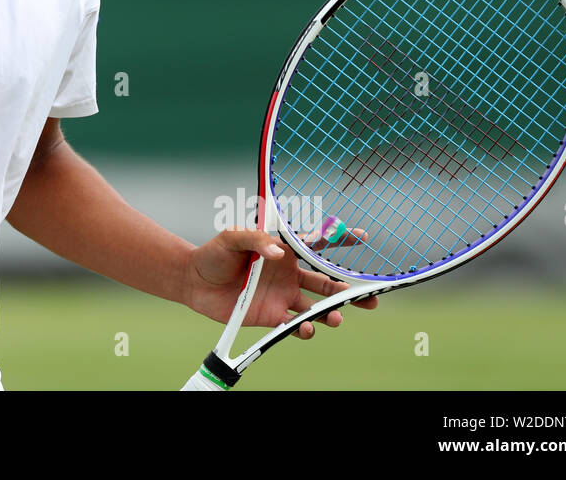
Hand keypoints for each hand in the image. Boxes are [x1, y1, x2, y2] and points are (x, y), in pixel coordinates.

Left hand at [184, 227, 377, 338]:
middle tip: (371, 298)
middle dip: (350, 291)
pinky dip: (305, 329)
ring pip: (316, 307)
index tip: (362, 237)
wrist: (194, 281)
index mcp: (284, 250)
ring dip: (330, 314)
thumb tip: (280, 253)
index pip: (316, 243)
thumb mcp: (232, 237)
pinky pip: (294, 325)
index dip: (339, 239)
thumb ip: (256, 241)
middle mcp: (289, 273)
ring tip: (337, 318)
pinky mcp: (271, 316)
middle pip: (327, 282)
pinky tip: (308, 329)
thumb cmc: (214, 253)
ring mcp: (282, 296)